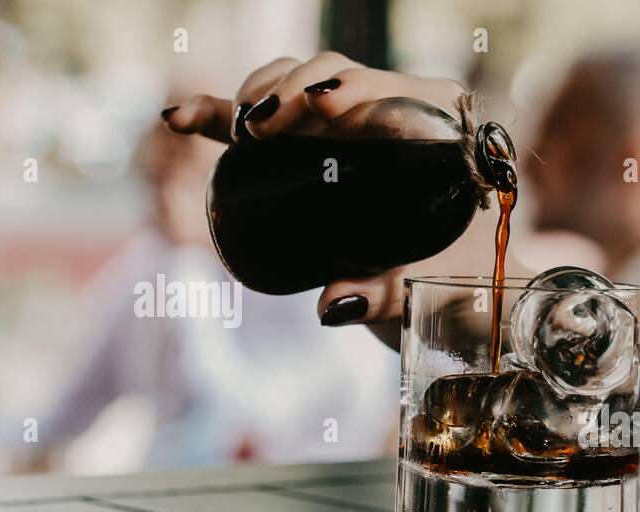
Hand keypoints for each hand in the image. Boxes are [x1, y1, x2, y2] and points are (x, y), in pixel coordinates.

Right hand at [161, 53, 502, 346]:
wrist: (456, 304)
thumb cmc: (461, 288)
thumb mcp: (431, 289)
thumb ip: (384, 295)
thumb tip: (328, 305)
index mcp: (439, 135)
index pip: (393, 87)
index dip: (354, 87)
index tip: (324, 108)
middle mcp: (390, 121)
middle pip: (335, 77)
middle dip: (294, 88)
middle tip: (265, 128)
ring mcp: (343, 136)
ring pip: (295, 89)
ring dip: (259, 94)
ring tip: (242, 129)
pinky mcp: (308, 159)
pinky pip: (261, 128)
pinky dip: (219, 118)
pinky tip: (178, 118)